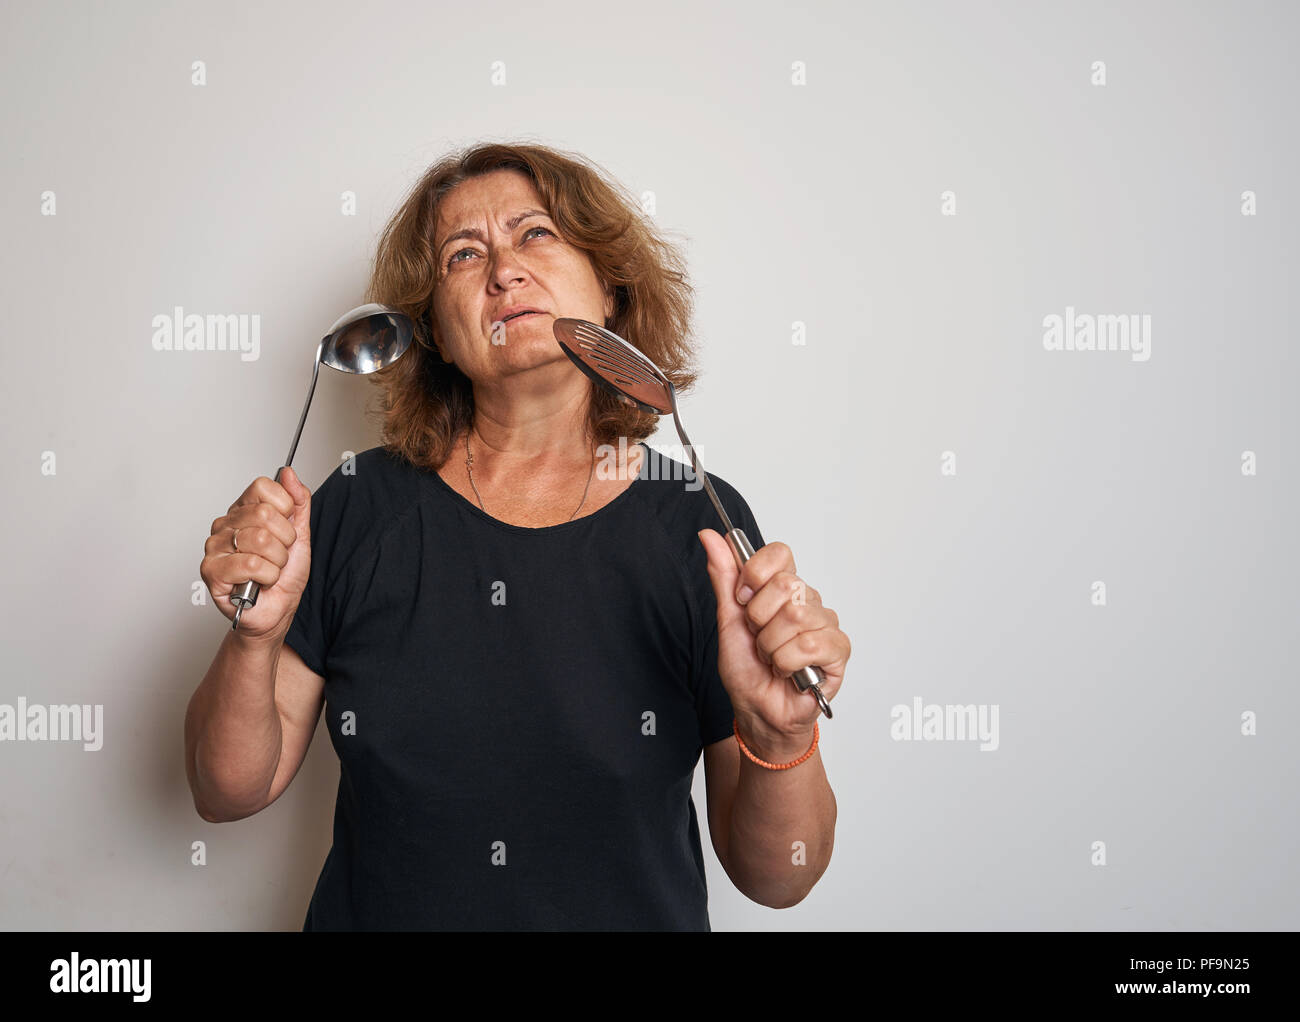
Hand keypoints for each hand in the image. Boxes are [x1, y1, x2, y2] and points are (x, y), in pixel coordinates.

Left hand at [697, 530, 849, 757]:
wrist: (757, 710)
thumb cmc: (747, 669)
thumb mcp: (728, 619)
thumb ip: (724, 577)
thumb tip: (710, 536)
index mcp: (782, 590)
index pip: (780, 553)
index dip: (756, 571)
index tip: (742, 597)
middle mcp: (807, 601)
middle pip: (786, 585)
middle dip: (759, 619)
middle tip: (759, 640)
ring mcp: (825, 625)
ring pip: (795, 617)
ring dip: (771, 646)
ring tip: (772, 659)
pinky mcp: (838, 650)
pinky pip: (810, 645)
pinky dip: (788, 663)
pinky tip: (789, 671)